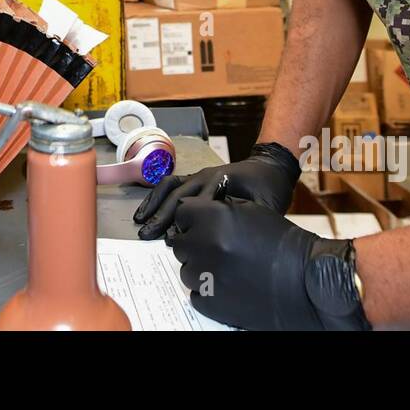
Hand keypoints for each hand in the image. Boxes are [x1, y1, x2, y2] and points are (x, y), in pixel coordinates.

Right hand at [134, 140, 301, 239]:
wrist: (269, 169)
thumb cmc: (269, 189)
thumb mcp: (266, 206)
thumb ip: (249, 220)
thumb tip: (233, 238)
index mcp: (222, 181)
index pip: (197, 202)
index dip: (185, 221)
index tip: (174, 239)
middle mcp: (205, 176)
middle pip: (177, 195)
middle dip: (161, 215)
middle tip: (148, 235)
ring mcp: (198, 175)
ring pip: (169, 187)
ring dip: (153, 204)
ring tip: (140, 221)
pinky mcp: (194, 179)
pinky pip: (170, 184)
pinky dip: (156, 196)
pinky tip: (146, 211)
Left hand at [169, 197, 369, 330]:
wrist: (305, 282)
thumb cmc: (284, 244)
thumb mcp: (252, 211)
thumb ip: (220, 209)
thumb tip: (199, 212)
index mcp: (214, 219)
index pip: (182, 212)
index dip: (193, 217)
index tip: (201, 223)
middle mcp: (205, 246)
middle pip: (180, 243)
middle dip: (195, 242)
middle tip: (216, 247)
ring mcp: (206, 277)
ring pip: (186, 269)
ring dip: (200, 267)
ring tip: (226, 267)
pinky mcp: (210, 303)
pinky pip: (196, 293)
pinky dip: (208, 290)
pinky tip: (228, 284)